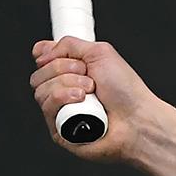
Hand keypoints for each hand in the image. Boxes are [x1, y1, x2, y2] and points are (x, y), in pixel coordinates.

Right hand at [29, 37, 163, 162]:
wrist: (138, 118)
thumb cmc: (127, 91)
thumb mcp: (100, 53)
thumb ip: (70, 44)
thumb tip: (42, 49)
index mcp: (72, 74)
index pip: (42, 61)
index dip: (46, 55)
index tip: (60, 54)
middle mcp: (63, 93)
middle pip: (38, 74)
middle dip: (63, 68)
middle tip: (89, 75)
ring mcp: (60, 112)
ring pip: (40, 90)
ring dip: (68, 84)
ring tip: (91, 91)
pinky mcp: (59, 130)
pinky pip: (47, 107)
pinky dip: (63, 98)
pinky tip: (82, 101)